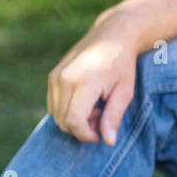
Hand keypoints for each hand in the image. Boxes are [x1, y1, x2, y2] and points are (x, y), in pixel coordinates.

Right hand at [47, 15, 141, 144]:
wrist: (113, 35)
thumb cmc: (123, 64)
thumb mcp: (125, 92)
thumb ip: (114, 117)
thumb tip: (108, 142)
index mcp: (84, 82)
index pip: (74, 121)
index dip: (86, 135)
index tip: (100, 135)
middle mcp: (64, 79)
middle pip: (63, 121)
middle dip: (81, 128)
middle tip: (102, 119)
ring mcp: (55, 76)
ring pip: (56, 115)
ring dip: (74, 120)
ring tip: (96, 108)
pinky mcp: (52, 75)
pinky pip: (53, 104)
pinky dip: (67, 110)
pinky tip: (86, 101)